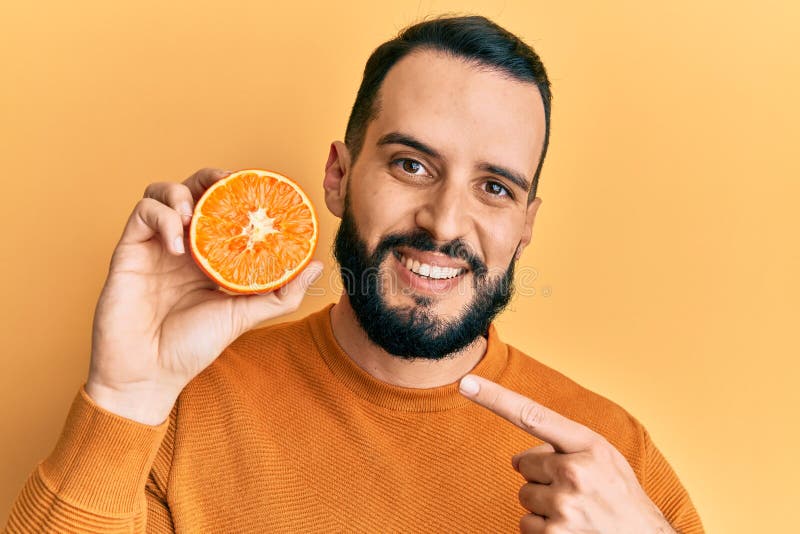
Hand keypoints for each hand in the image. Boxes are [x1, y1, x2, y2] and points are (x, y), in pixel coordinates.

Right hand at [86, 168, 322, 424]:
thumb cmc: (192, 347)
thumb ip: (281, 292)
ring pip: (162, 193)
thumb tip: (317, 265)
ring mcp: (154, 245)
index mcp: (208, 255)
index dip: (236, 192)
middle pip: (193, 190)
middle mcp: (181, 245)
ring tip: (195, 214)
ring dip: (181, 193)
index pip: (222, 209)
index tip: (257, 189)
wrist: (150, 374)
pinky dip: (162, 217)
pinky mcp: (129, 250)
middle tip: (227, 183)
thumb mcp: (245, 315)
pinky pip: (143, 213)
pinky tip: (178, 244)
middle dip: (210, 179)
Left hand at [459, 375, 675, 533]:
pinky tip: (570, 529)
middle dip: (541, 476)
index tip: (466, 383)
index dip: (495, 398)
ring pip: (523, 495)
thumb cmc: (620, 496)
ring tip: (576, 512)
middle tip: (575, 490)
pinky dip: (542, 528)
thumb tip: (518, 460)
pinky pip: (525, 523)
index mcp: (588, 446)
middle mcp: (575, 473)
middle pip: (522, 464)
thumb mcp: (603, 457)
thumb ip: (564, 446)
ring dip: (542, 504)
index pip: (532, 415)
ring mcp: (563, 507)